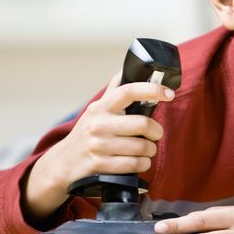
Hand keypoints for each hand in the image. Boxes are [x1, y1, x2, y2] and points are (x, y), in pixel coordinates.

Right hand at [24, 72, 174, 219]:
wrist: (64, 162)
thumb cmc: (88, 133)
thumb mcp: (96, 110)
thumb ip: (114, 91)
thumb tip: (127, 68)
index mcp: (101, 107)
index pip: (128, 91)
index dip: (152, 90)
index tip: (169, 93)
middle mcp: (99, 124)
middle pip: (142, 124)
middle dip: (156, 131)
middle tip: (156, 134)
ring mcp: (99, 146)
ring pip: (141, 147)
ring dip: (151, 150)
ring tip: (147, 149)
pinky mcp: (101, 165)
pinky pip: (134, 165)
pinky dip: (143, 164)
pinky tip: (141, 162)